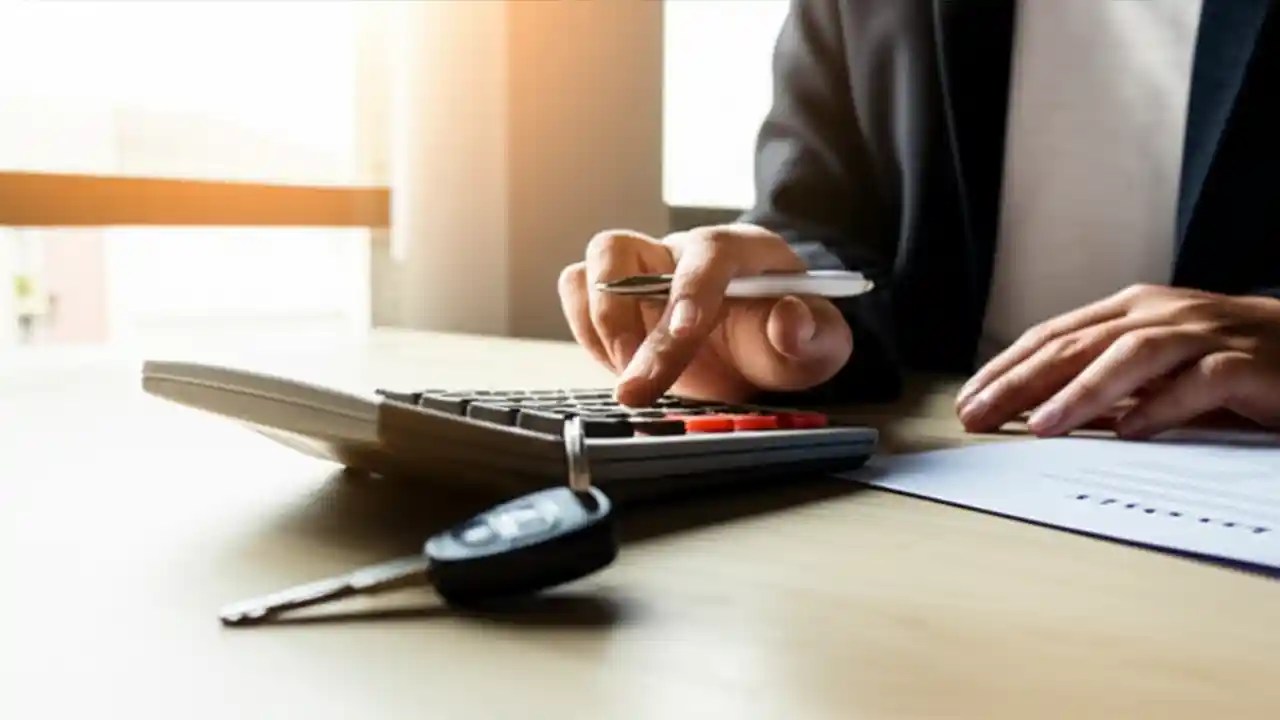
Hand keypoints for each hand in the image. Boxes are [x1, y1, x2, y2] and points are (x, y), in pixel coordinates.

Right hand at [558, 223, 852, 405]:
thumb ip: (813, 336)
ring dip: (600, 326)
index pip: (708, 253)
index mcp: (740, 250)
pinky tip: (620, 368)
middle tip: (639, 382)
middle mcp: (681, 252)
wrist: (762, 344)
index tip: (683, 335)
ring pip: (593, 266)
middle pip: (625, 250)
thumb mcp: (820, 344)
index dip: (691, 291)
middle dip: (624, 319)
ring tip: (629, 377)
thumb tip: (789, 321)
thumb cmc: (787, 337)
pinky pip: (578, 294)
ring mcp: (643, 272)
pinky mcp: (617, 298)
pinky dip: (588, 333)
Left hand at [954, 284, 1279, 437]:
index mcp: (1132, 310)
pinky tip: (1130, 432)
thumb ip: (1104, 384)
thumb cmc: (1228, 361)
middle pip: (1077, 344)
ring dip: (1080, 392)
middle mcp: (1161, 313)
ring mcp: (1205, 334)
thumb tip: (1036, 411)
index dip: (1006, 367)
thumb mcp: (1155, 370)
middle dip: (1021, 381)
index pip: (1053, 336)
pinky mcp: (1246, 364)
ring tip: (1039, 426)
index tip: (968, 400)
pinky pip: (1198, 382)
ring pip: (1130, 356)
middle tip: (978, 415)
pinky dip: (1161, 406)